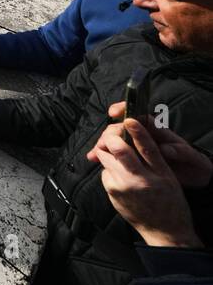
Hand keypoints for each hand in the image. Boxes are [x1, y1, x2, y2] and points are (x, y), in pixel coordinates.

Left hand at [87, 112, 206, 247]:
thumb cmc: (170, 202)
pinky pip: (105, 172)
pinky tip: (119, 174)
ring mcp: (124, 188)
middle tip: (113, 136)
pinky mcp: (112, 193)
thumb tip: (132, 138)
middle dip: (111, 138)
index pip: (148, 147)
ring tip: (114, 152)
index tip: (129, 119)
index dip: (137, 131)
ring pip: (106, 158)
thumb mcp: (169, 178)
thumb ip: (153, 158)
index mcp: (161, 173)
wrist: (165, 231)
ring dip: (107, 151)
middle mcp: (141, 180)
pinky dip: (109, 168)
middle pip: (119, 150)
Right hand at [89, 103, 212, 189]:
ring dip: (102, 145)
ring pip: (113, 140)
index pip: (137, 114)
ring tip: (94, 153)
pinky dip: (102, 155)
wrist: (190, 175)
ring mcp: (134, 145)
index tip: (114, 112)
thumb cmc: (190, 161)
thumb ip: (180, 150)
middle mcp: (142, 134)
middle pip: (119, 127)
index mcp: (155, 129)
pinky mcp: (130, 156)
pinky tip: (93, 158)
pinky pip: (113, 152)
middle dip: (108, 133)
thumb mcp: (189, 155)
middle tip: (103, 143)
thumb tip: (167, 149)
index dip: (123, 109)